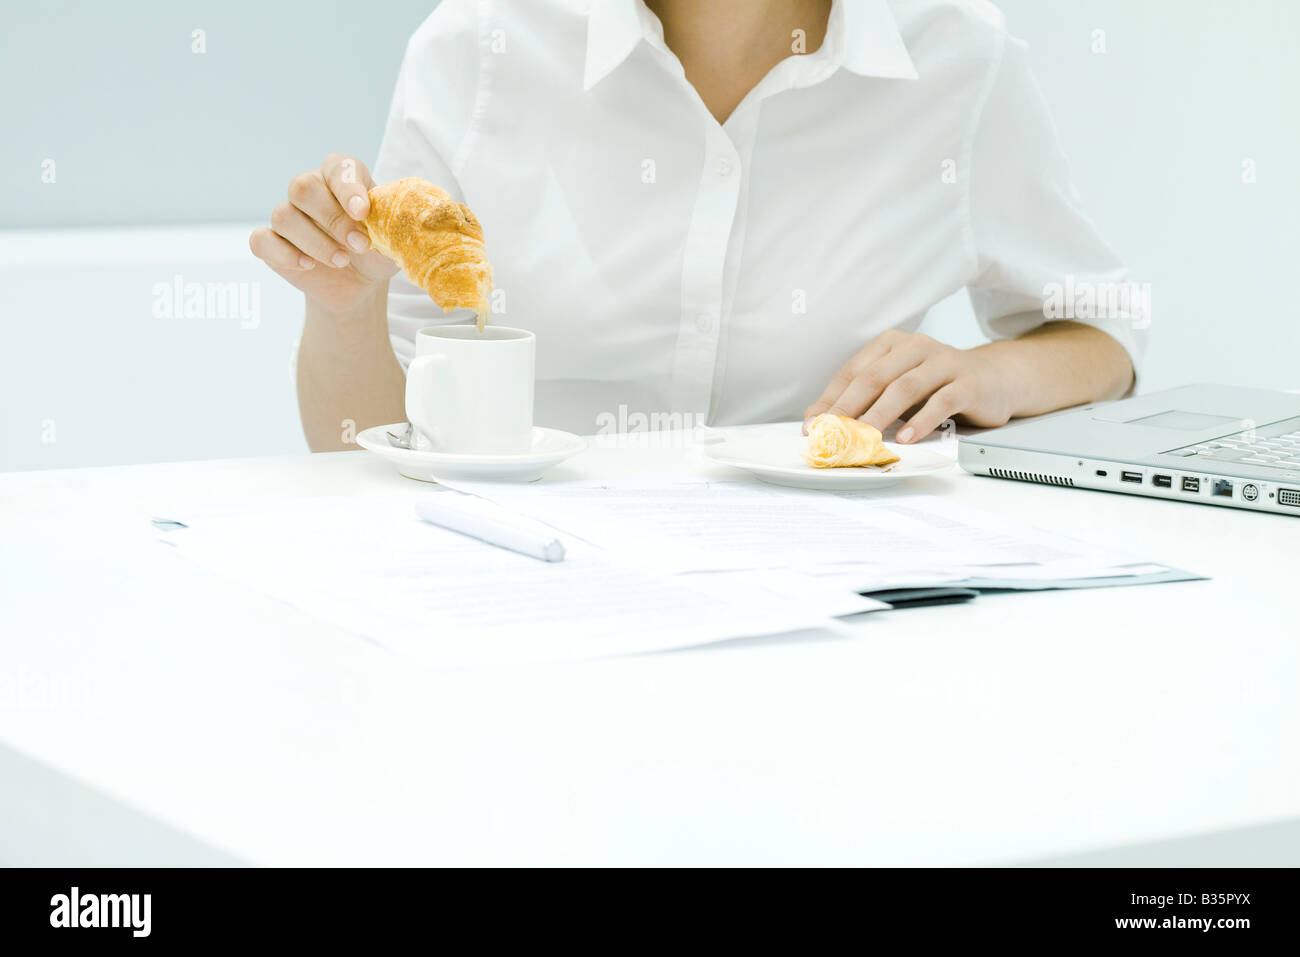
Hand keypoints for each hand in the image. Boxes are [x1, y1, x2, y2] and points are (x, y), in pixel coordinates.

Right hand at [249, 154, 397, 313]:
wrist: (360, 283)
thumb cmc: (377, 251)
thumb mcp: (394, 238)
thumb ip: (395, 223)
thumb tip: (399, 216)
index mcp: (341, 176)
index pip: (338, 168)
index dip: (348, 188)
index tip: (363, 212)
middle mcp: (310, 189)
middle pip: (302, 187)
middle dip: (332, 219)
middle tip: (359, 245)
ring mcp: (288, 214)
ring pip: (284, 216)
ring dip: (315, 242)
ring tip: (342, 261)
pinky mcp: (272, 242)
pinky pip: (262, 240)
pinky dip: (284, 254)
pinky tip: (308, 265)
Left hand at [803, 330, 1015, 442]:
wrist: (995, 380)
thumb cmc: (938, 385)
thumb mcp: (897, 387)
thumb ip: (864, 399)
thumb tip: (818, 420)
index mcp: (892, 344)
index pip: (853, 372)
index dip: (831, 399)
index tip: (812, 425)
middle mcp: (916, 347)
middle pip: (874, 378)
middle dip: (849, 408)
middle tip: (832, 433)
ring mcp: (944, 363)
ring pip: (904, 388)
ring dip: (881, 415)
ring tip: (864, 437)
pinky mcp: (967, 383)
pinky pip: (941, 402)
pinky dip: (921, 421)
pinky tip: (906, 438)